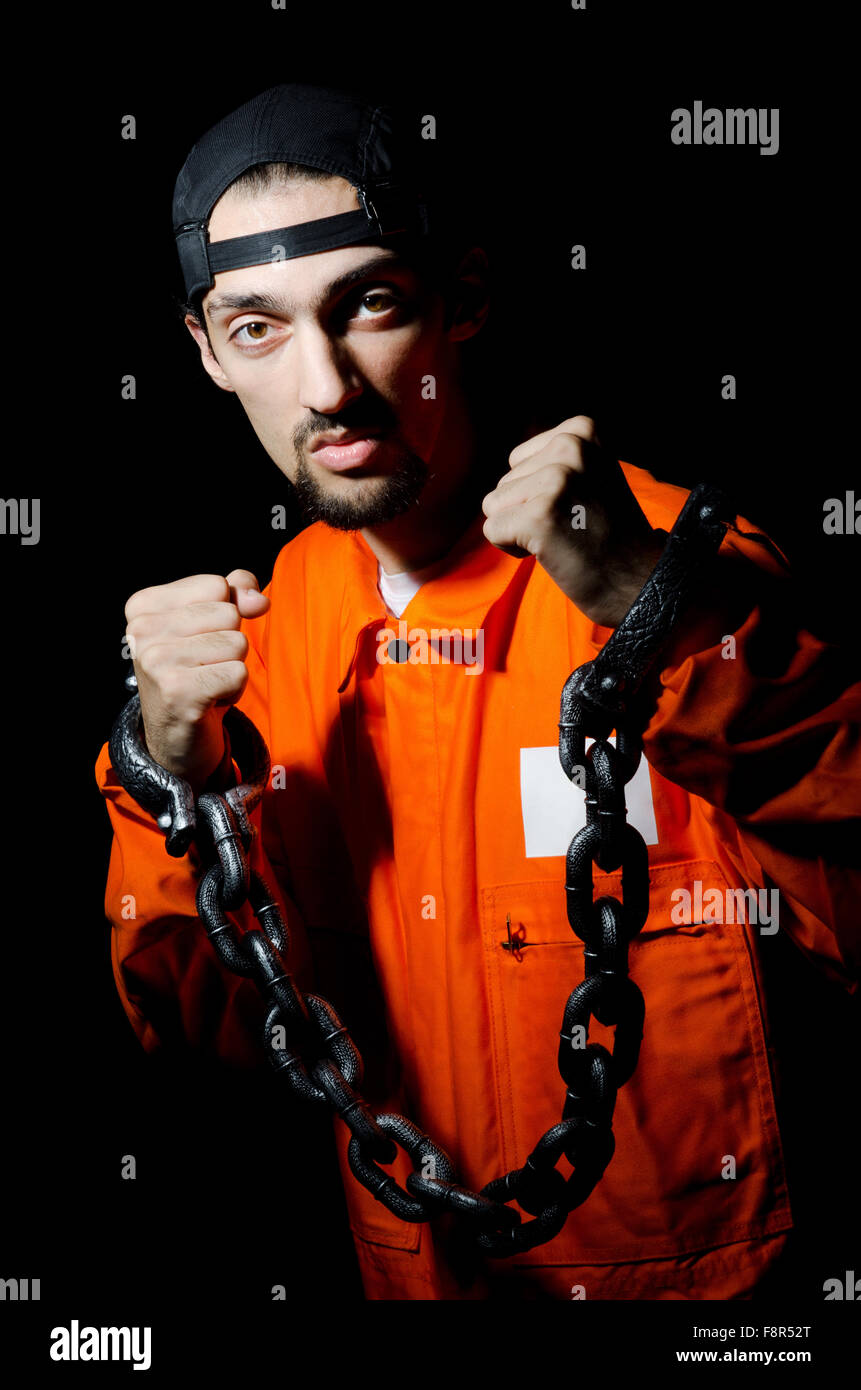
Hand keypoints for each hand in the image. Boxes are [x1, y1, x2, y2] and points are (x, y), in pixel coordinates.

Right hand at [124, 570, 268, 790]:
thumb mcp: (212, 623)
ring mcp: (156, 661)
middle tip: (203, 668)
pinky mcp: (178, 691)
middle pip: (229, 614)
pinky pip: (239, 673)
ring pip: (237, 643)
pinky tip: (209, 701)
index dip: (224, 614)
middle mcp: (141, 631)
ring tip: (205, 684)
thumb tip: (257, 599)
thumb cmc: (197, 672)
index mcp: (143, 606)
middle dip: (229, 644)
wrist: (177, 736)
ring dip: (232, 668)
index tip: (198, 642)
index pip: (217, 585)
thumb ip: (237, 593)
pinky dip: (234, 690)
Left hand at [481, 416, 664, 626]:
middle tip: (572, 526)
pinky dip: (513, 548)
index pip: (517, 460)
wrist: (639, 579)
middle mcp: (569, 447)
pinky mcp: (540, 515)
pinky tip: (552, 550)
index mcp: (582, 429)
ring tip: (564, 536)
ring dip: (521, 529)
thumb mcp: (590, 473)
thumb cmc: (607, 532)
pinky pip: (493, 531)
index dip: (537, 491)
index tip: (575, 506)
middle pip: (504, 482)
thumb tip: (512, 460)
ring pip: (494, 505)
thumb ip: (554, 458)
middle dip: (527, 510)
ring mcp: (556, 480)